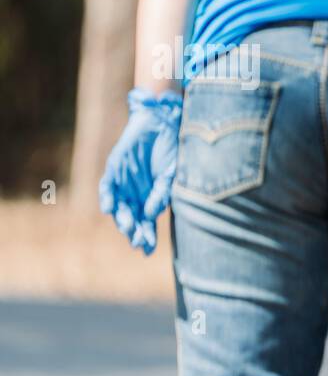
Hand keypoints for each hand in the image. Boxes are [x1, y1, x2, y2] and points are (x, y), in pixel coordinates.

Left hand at [98, 87, 183, 255]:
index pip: (148, 223)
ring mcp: (124, 183)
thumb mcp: (171, 174)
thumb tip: (151, 214)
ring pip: (119, 207)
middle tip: (136, 241)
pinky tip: (110, 208)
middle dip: (134, 231)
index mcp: (152, 199)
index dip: (147, 238)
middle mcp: (136, 194)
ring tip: (127, 227)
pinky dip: (108, 197)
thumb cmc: (172, 150)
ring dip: (122, 219)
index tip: (147, 251)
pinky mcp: (114, 170)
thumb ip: (161, 193)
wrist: (161, 124)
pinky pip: (107, 187)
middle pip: (132, 218)